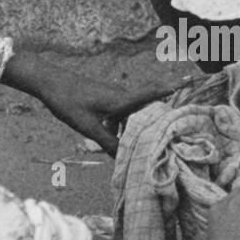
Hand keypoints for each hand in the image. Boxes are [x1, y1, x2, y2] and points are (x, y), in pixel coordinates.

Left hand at [5, 53, 180, 154]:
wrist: (48, 82)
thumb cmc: (68, 101)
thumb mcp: (87, 127)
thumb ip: (108, 142)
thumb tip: (126, 158)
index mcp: (121, 99)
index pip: (152, 93)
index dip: (171, 88)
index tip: (191, 81)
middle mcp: (122, 95)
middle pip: (148, 107)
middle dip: (160, 115)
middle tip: (176, 125)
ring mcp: (114, 96)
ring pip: (134, 113)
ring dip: (138, 126)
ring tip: (144, 141)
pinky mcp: (107, 99)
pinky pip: (123, 114)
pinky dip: (124, 126)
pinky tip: (114, 139)